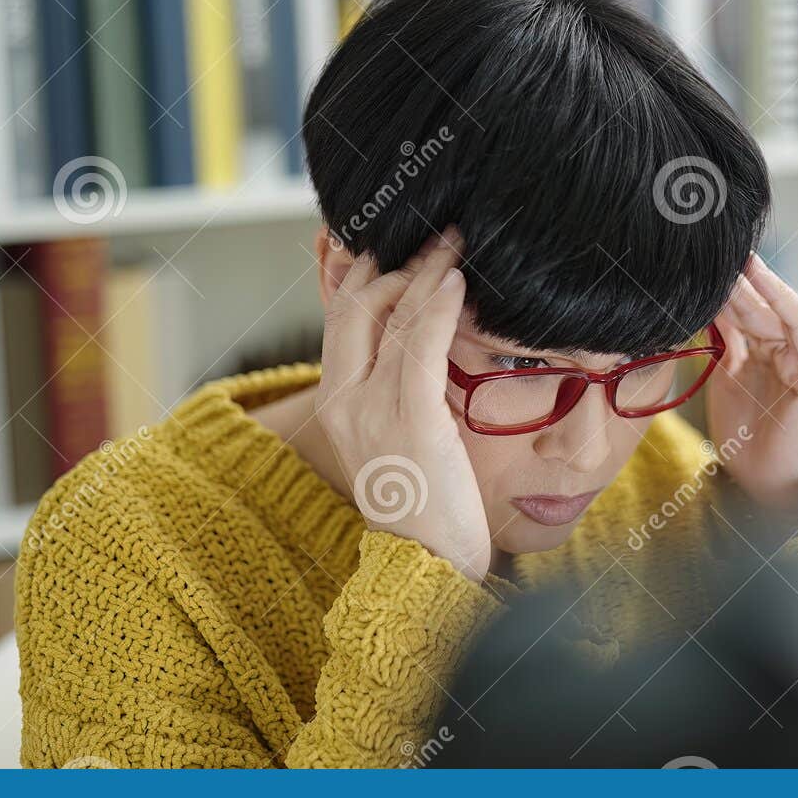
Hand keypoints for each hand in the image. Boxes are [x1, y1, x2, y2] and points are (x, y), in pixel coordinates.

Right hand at [314, 228, 490, 580]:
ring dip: (427, 270)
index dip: (368, 270)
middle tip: (438, 230)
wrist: (425, 567)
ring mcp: (372, 410)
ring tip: (458, 240)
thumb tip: (425, 343)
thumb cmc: (425, 503)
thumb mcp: (403, 436)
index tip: (402, 240)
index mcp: (338, 401)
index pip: (344, 316)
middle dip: (397, 258)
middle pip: (358, 303)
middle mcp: (345, 400)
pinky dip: (438, 306)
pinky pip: (419, 347)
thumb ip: (403, 388)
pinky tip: (458, 281)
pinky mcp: (409, 421)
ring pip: (391, 317)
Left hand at [707, 252, 797, 519]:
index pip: (746, 301)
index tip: (694, 257)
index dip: (723, 281)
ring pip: (776, 306)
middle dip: (732, 276)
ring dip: (752, 282)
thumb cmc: (751, 435)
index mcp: (773, 342)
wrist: (773, 483)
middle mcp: (793, 341)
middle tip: (703, 248)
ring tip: (727, 258)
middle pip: (757, 300)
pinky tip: (761, 278)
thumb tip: (699, 300)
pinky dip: (783, 299)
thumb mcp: (726, 375)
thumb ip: (721, 337)